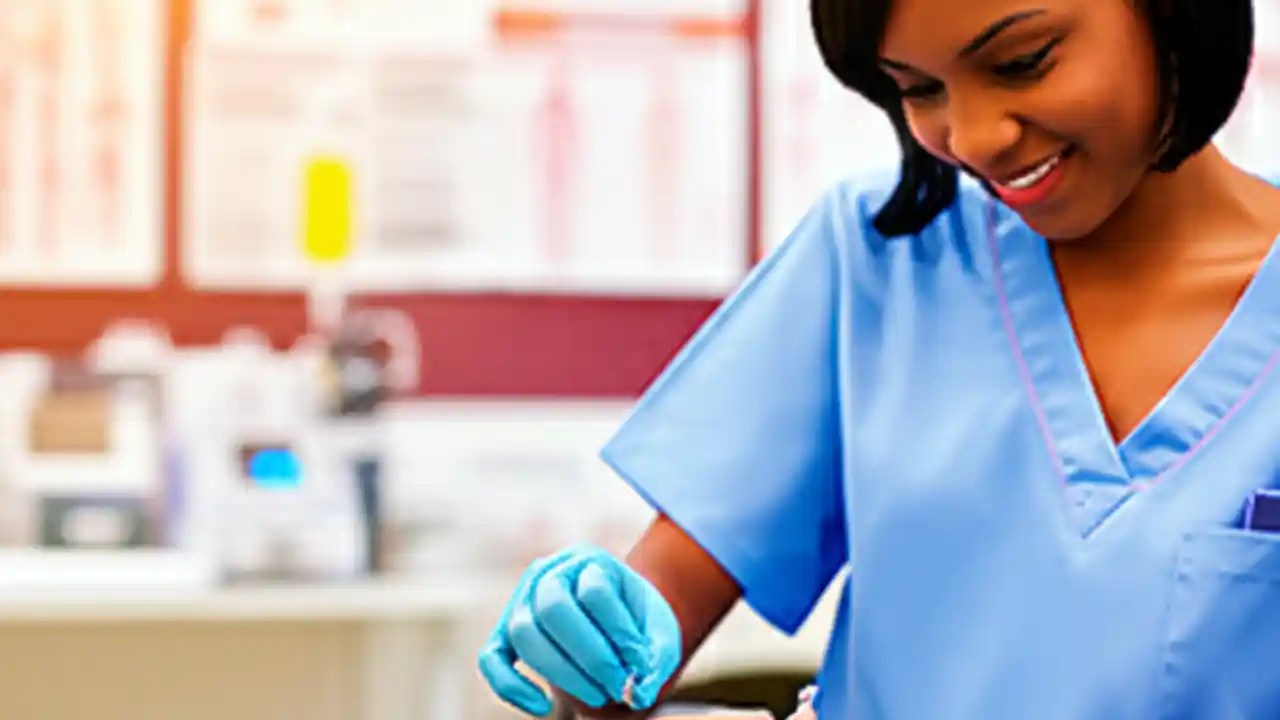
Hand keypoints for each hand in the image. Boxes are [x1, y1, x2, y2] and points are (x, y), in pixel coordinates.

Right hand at [478, 545, 682, 716]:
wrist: (618, 623)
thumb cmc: (638, 627)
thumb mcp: (659, 634)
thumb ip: (657, 659)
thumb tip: (637, 693)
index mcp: (589, 560)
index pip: (595, 591)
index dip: (619, 633)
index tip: (642, 664)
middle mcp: (548, 573)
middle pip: (552, 608)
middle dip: (589, 656)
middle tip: (618, 686)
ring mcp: (521, 602)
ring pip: (523, 632)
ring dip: (561, 674)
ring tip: (599, 696)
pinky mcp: (504, 634)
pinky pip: (492, 658)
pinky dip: (511, 686)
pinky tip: (543, 708)